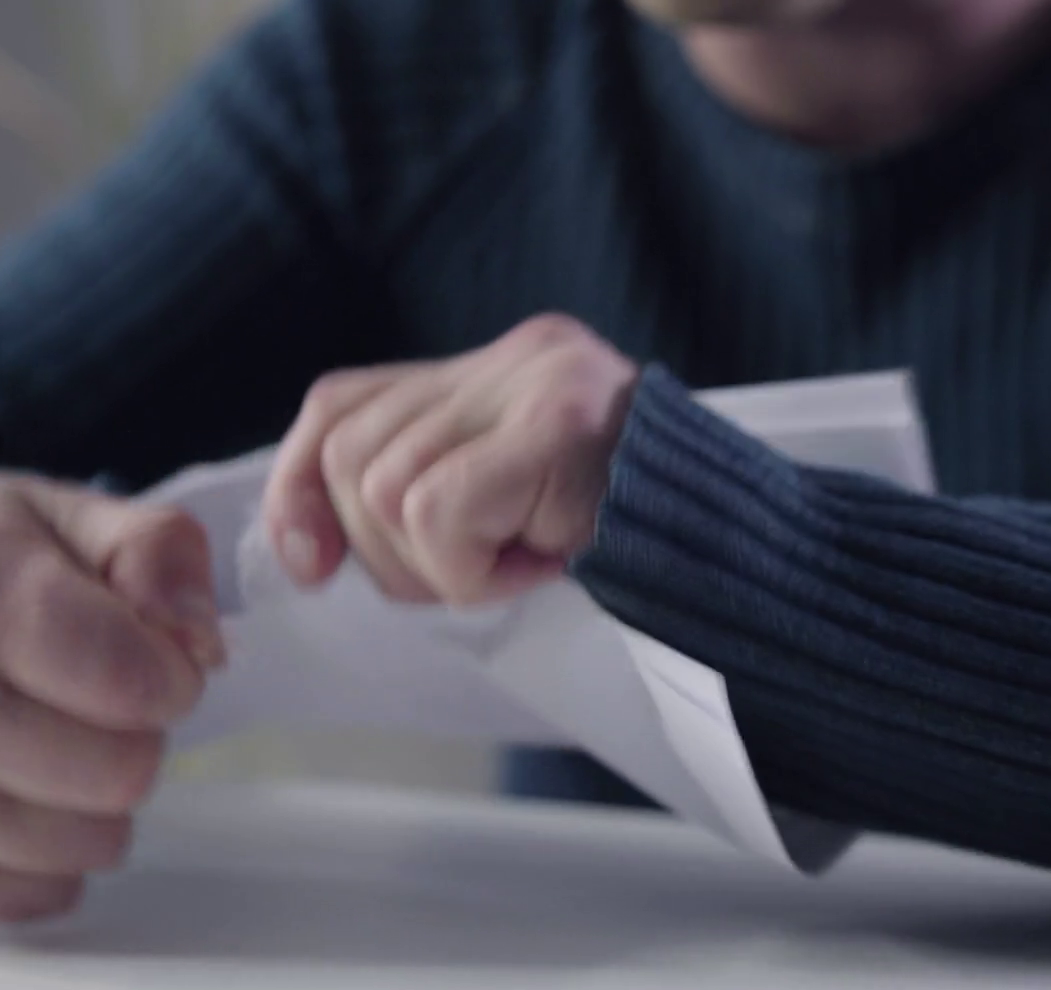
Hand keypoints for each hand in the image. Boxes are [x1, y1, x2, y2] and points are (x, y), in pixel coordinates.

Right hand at [0, 472, 224, 920]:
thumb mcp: (70, 515)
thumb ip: (159, 554)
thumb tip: (199, 646)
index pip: (135, 682)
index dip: (173, 673)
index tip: (146, 652)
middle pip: (125, 773)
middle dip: (135, 734)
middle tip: (86, 695)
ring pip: (95, 844)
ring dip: (96, 798)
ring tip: (44, 735)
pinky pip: (45, 893)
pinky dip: (50, 851)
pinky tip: (10, 784)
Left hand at [263, 314, 638, 605]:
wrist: (750, 558)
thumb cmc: (628, 549)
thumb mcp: (510, 510)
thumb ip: (425, 495)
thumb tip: (306, 547)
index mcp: (496, 367)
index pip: (341, 404)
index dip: (300, 485)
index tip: (309, 561)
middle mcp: (513, 356)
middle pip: (349, 454)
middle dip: (383, 550)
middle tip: (475, 572)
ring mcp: (536, 383)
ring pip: (384, 492)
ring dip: (443, 568)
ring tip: (522, 563)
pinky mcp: (554, 425)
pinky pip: (437, 512)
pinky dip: (469, 570)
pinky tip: (536, 566)